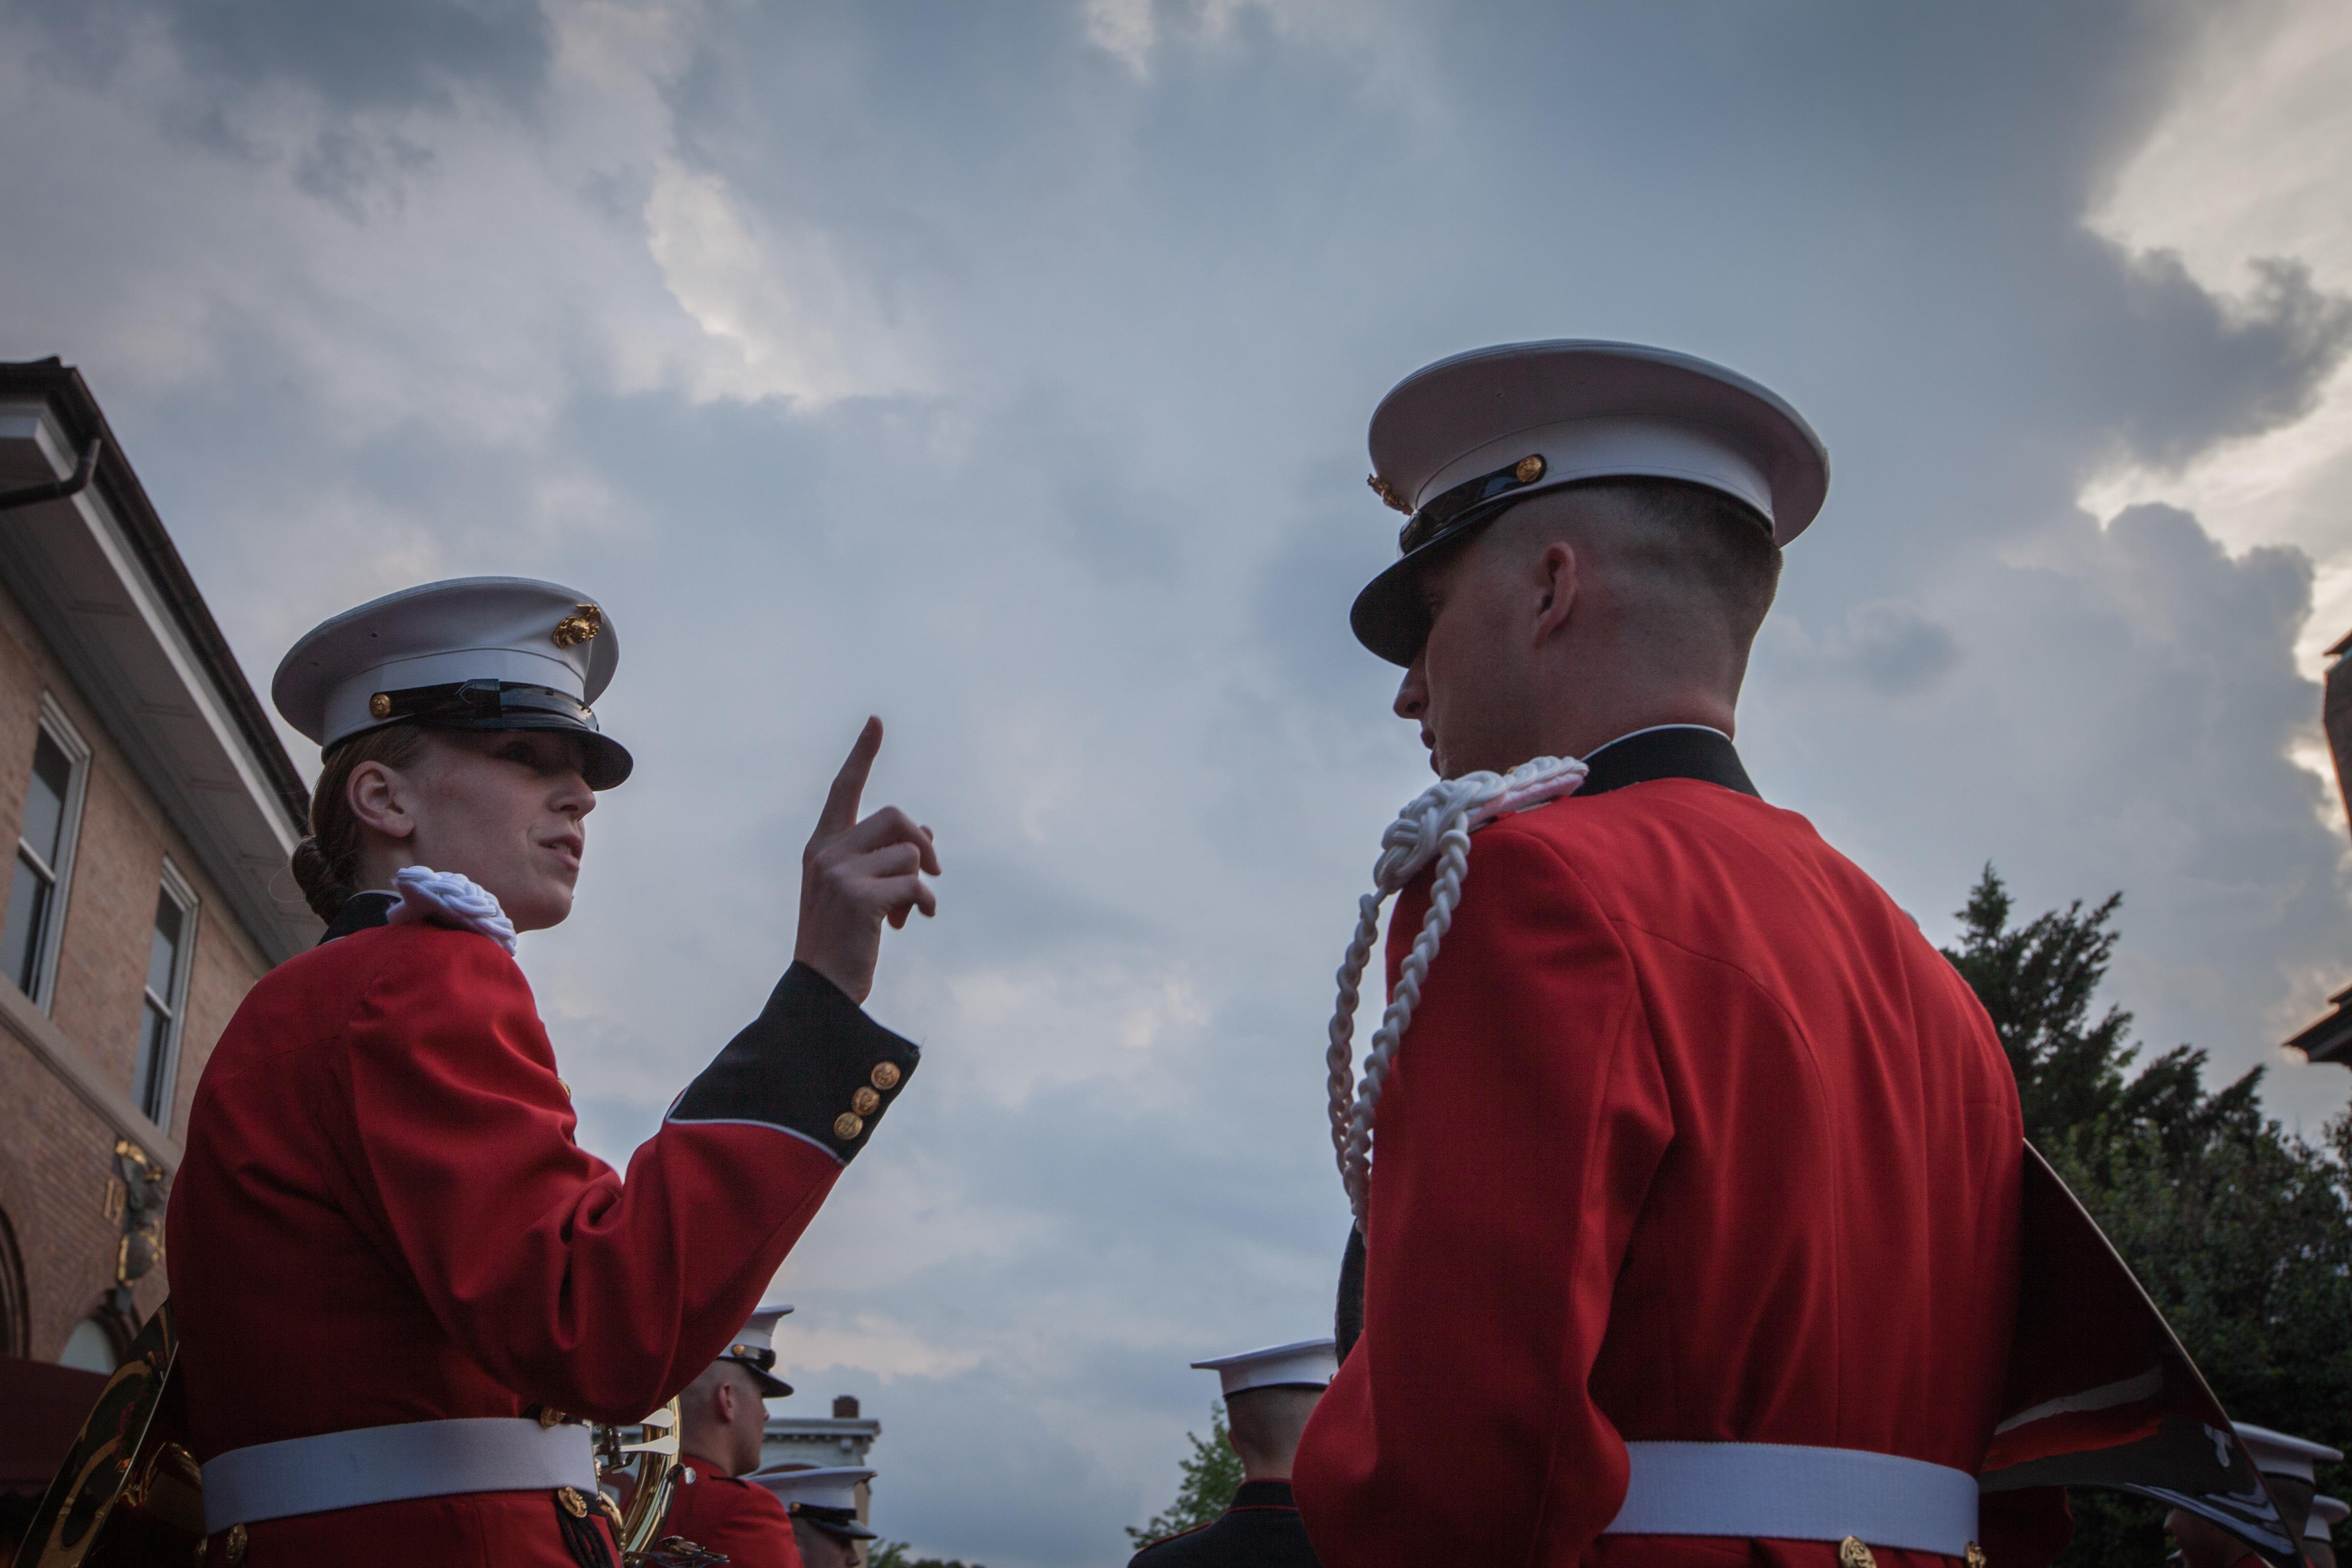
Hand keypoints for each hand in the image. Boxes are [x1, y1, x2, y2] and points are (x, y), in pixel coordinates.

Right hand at [794, 717, 938, 1003]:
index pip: (844, 790)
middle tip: (931, 873)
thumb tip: (926, 835)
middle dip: (923, 842)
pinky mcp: (859, 898)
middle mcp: (826, 853)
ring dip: (921, 885)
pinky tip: (916, 920)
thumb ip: (881, 858)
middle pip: (895, 817)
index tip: (876, 722)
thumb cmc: (842, 940)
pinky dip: (925, 903)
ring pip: (909, 853)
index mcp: (821, 847)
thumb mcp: (857, 891)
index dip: (861, 755)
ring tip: (908, 913)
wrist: (821, 989)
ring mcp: (839, 874)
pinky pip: (915, 885)